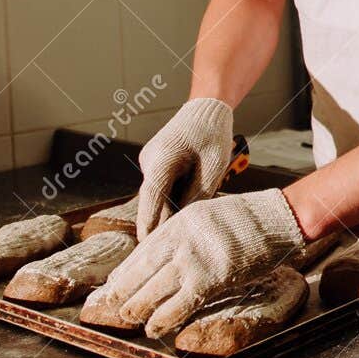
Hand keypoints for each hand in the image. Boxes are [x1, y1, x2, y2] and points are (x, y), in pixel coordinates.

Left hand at [100, 189, 306, 337]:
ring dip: (138, 306)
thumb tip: (168, 257)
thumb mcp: (210, 215)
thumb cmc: (251, 219)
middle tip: (111, 304)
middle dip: (124, 289)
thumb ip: (187, 233)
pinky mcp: (212, 276)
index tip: (114, 282)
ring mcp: (196, 257)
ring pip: (155, 288)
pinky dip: (164, 317)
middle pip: (143, 268)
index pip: (144, 248)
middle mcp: (183, 238)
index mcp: (181, 221)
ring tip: (128, 318)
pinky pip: (181, 303)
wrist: (279, 217)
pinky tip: (154, 327)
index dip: (127, 269)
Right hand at [135, 98, 233, 238]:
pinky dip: (172, 196)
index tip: (144, 243)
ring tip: (185, 224)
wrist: (206, 110)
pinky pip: (162, 186)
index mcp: (162, 158)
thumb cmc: (212, 134)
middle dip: (160, 220)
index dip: (148, 220)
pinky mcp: (155, 165)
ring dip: (170, 206)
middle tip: (168, 247)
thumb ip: (199, 192)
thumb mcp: (213, 165)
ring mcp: (150, 162)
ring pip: (158, 194)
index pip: (151, 195)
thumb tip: (187, 219)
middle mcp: (150, 161)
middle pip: (154, 198)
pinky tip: (188, 199)